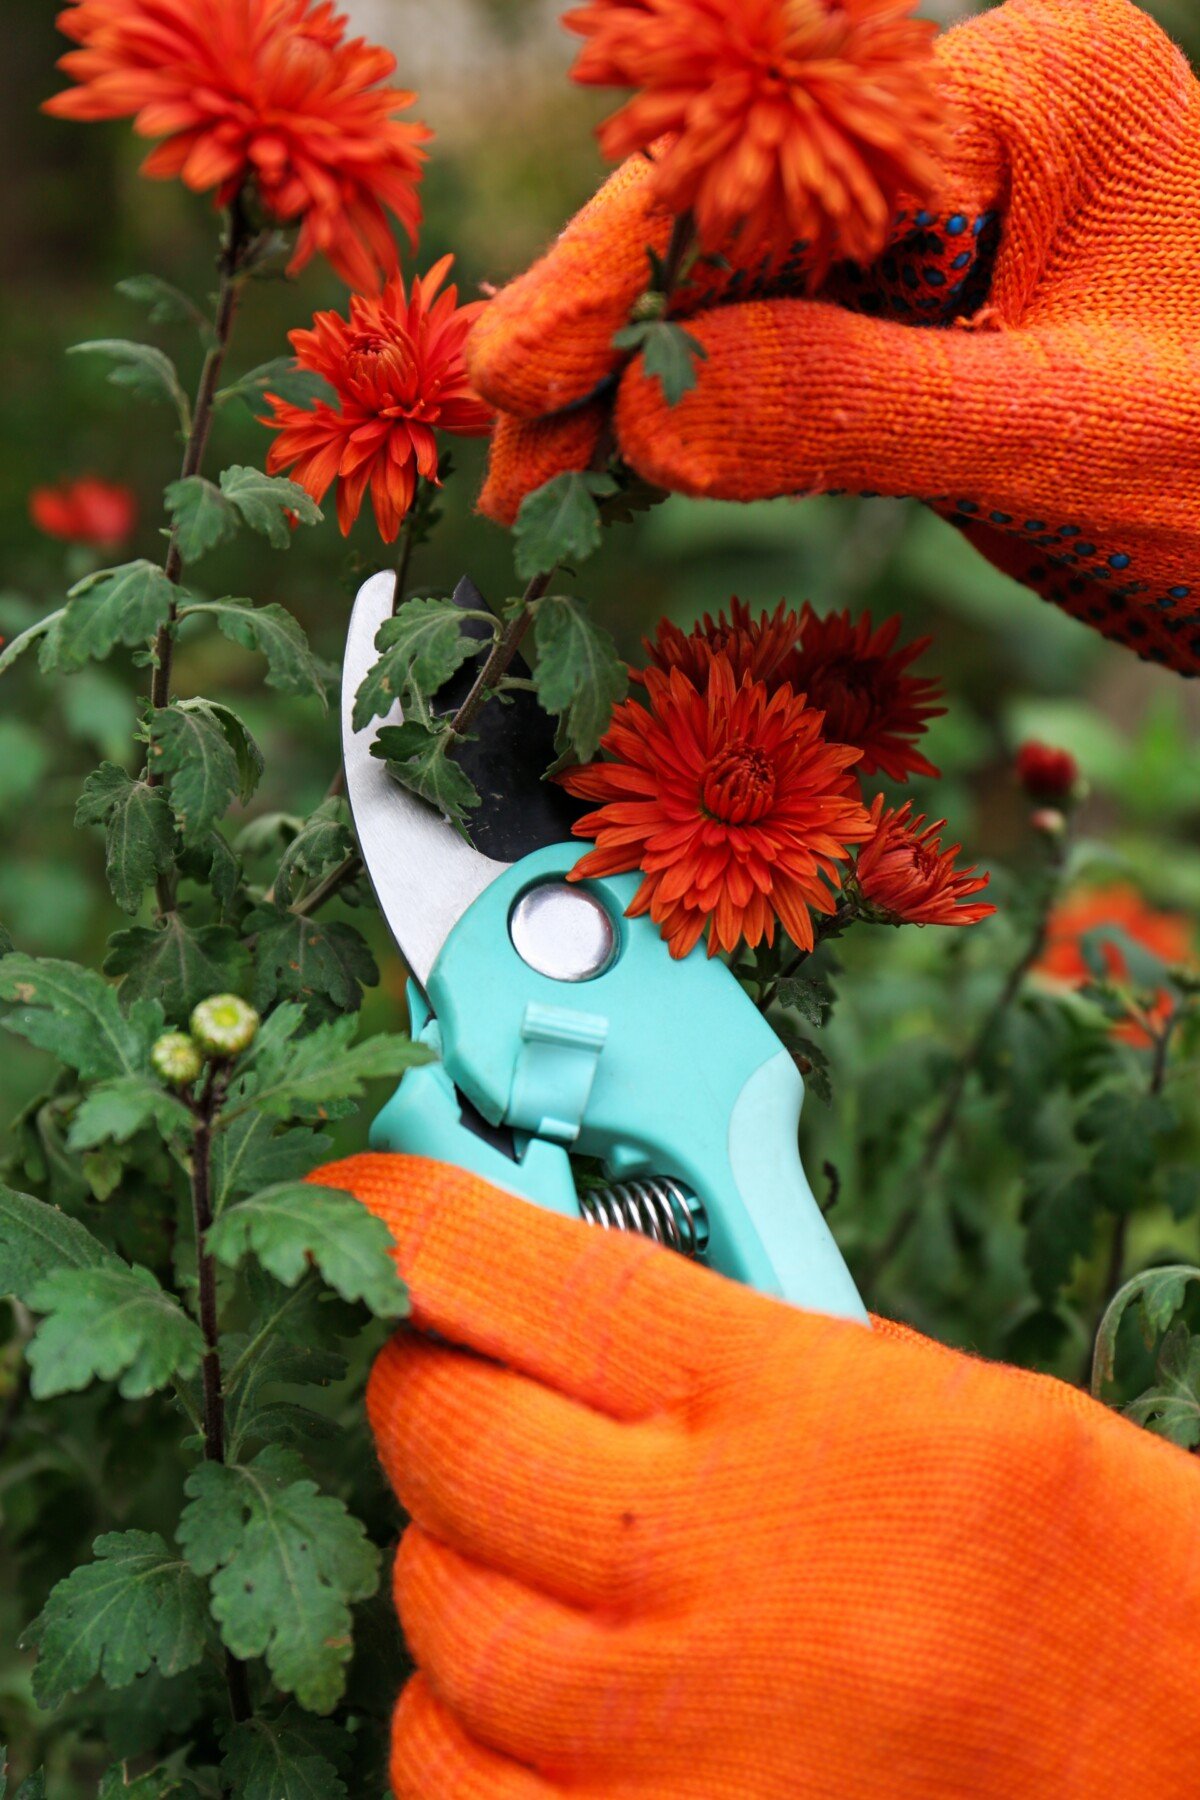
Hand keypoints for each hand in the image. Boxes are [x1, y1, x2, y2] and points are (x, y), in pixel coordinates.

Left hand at [318, 1152, 1199, 1798]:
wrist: (1150, 1730)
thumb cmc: (1031, 1537)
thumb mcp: (871, 1366)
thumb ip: (688, 1330)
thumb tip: (525, 1291)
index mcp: (755, 1394)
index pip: (490, 1260)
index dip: (396, 1209)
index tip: (363, 1194)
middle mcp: (681, 1557)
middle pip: (431, 1428)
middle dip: (437, 1388)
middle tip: (490, 1390)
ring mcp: (645, 1729)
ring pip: (426, 1605)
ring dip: (468, 1564)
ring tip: (564, 1562)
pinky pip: (446, 1771)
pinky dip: (475, 1720)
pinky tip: (558, 1691)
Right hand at [468, 0, 1199, 677]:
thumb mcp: (1066, 437)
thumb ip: (856, 410)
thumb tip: (643, 418)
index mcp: (1024, 99)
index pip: (774, 165)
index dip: (626, 269)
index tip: (508, 371)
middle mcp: (973, 140)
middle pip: (741, 221)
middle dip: (609, 338)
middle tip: (495, 447)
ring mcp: (951, 229)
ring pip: (752, 293)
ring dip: (635, 389)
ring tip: (529, 484)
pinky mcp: (938, 316)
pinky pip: (796, 355)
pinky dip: (707, 421)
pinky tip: (623, 470)